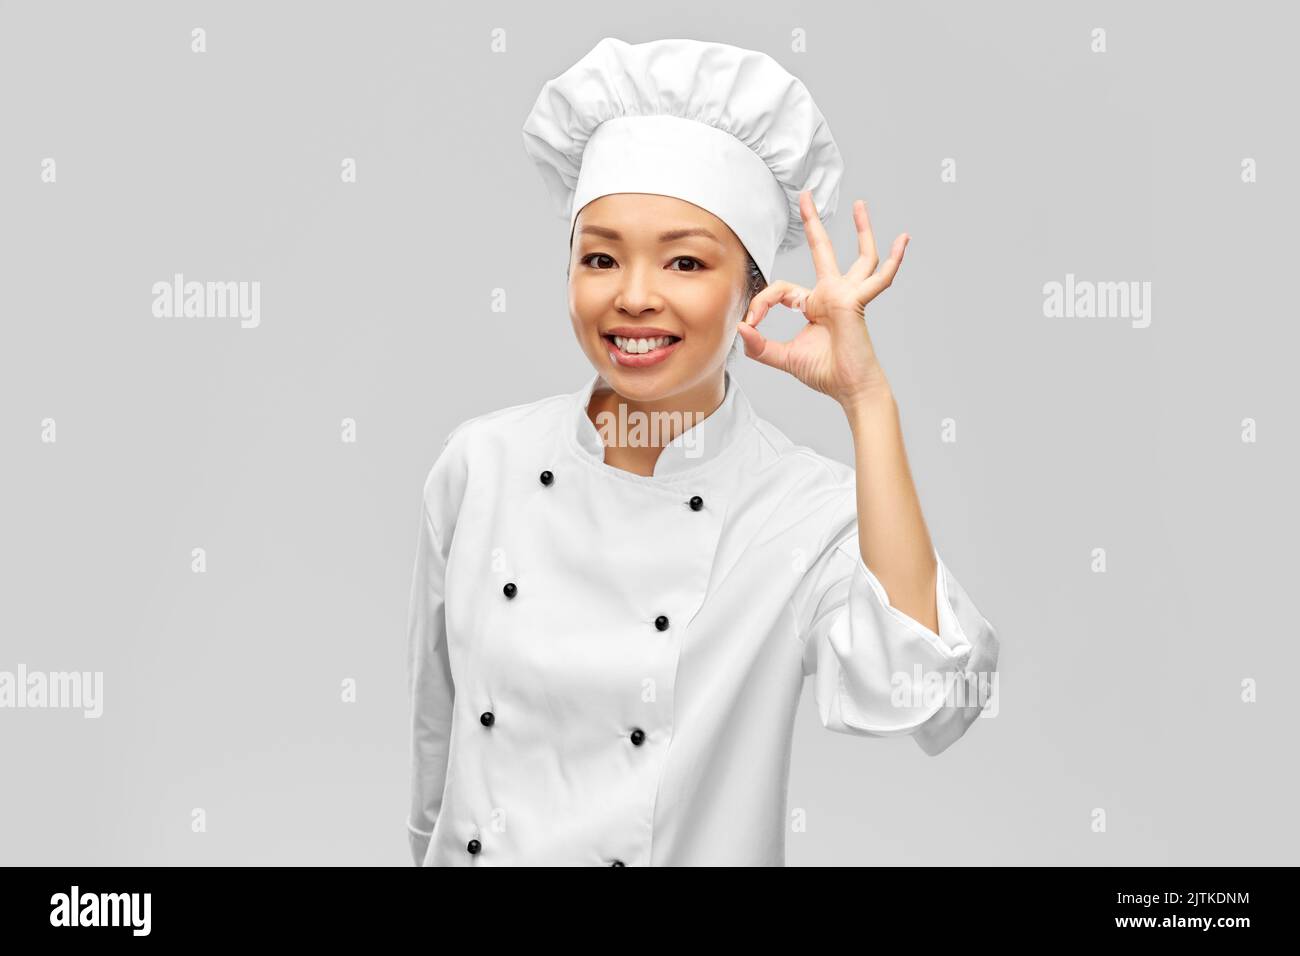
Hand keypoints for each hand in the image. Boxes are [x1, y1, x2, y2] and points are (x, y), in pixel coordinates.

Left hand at [735, 190, 907, 408]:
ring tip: (861, 205)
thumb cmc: (824, 372)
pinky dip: (893, 259)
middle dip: (813, 223)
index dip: (761, 302)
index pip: (782, 289)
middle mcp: (832, 294)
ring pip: (859, 256)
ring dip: (862, 230)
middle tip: (805, 197)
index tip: (750, 323)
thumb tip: (740, 330)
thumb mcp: (783, 357)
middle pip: (822, 251)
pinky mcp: (857, 302)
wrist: (849, 389)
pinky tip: (903, 240)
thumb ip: (760, 346)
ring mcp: (848, 296)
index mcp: (814, 304)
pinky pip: (879, 278)